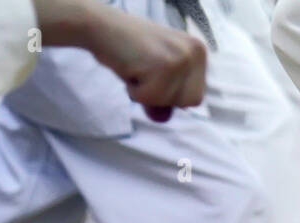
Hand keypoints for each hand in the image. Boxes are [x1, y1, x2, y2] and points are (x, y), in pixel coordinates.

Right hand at [31, 0, 206, 120]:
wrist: (100, 26)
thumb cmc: (128, 49)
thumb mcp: (156, 73)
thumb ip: (166, 97)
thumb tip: (163, 118)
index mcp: (199, 52)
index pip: (196, 96)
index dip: (171, 94)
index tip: (155, 74)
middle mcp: (195, 52)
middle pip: (190, 102)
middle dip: (163, 96)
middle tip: (145, 73)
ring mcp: (182, 58)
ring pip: (171, 102)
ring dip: (147, 93)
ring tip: (137, 68)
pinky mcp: (165, 65)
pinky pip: (151, 99)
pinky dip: (136, 92)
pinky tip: (130, 68)